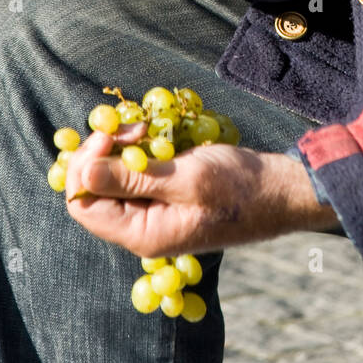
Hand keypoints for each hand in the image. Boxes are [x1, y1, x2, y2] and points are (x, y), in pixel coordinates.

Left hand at [65, 130, 340, 258]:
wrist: (279, 190)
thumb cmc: (238, 188)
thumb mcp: (185, 179)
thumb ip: (132, 178)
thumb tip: (84, 173)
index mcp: (142, 235)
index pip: (83, 206)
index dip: (85, 167)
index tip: (106, 136)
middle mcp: (142, 228)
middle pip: (95, 190)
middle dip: (104, 152)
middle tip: (131, 126)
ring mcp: (154, 211)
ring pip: (115, 176)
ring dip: (123, 146)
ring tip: (147, 128)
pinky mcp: (167, 194)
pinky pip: (137, 172)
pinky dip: (140, 149)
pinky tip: (156, 135)